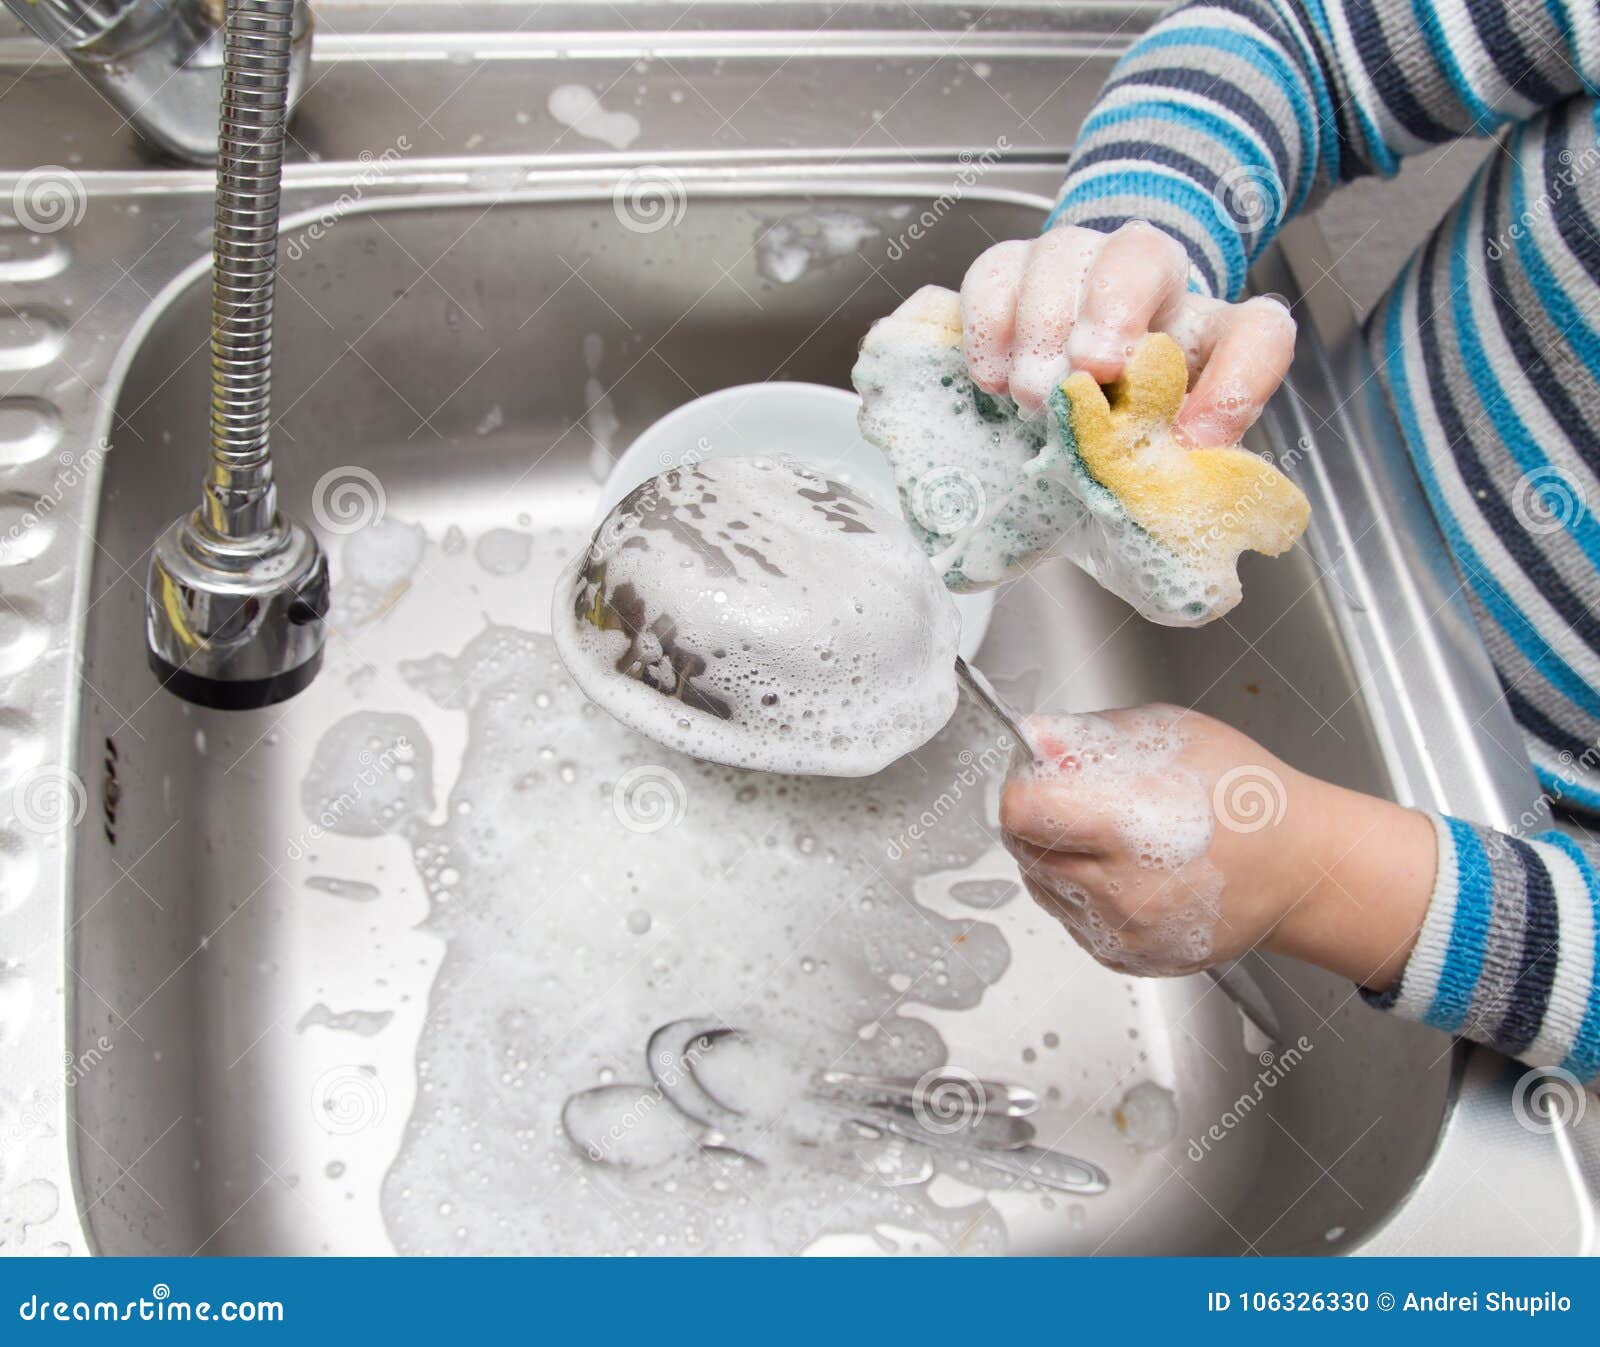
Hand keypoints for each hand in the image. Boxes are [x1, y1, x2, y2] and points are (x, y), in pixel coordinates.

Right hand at [959, 221, 1295, 445]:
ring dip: (1044, 326)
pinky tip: (991, 378)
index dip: (1239, 380)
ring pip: (1061, 254)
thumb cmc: (1117, 427)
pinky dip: (990, 324)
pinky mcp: (1008, 271)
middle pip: (1143, 254)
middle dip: (1113, 309)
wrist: (1058, 400)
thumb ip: (1179, 460)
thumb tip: (1178, 471)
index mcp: (1207, 332)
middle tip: (1091, 371)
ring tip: (1034, 398)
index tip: (1197, 438)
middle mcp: (1146, 279)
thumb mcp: (1160, 451)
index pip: (1255, 333)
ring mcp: (1074, 265)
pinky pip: (994, 273)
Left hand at [999, 705, 1437, 984]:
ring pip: (1042, 885)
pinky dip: (1083, 891)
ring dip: (1059, 856)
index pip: (1021, 813)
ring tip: (1115, 836)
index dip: (1024, 786)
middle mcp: (1122, 890)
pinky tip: (1128, 870)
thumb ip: (1088, 737)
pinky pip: (1071, 918)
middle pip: (1025, 849)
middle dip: (1041, 820)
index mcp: (1129, 826)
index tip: (1043, 777)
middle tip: (1086, 802)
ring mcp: (1124, 932)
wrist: (1296, 867)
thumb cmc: (1241, 796)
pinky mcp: (1127, 959)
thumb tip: (1033, 739)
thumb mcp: (1168, 735)